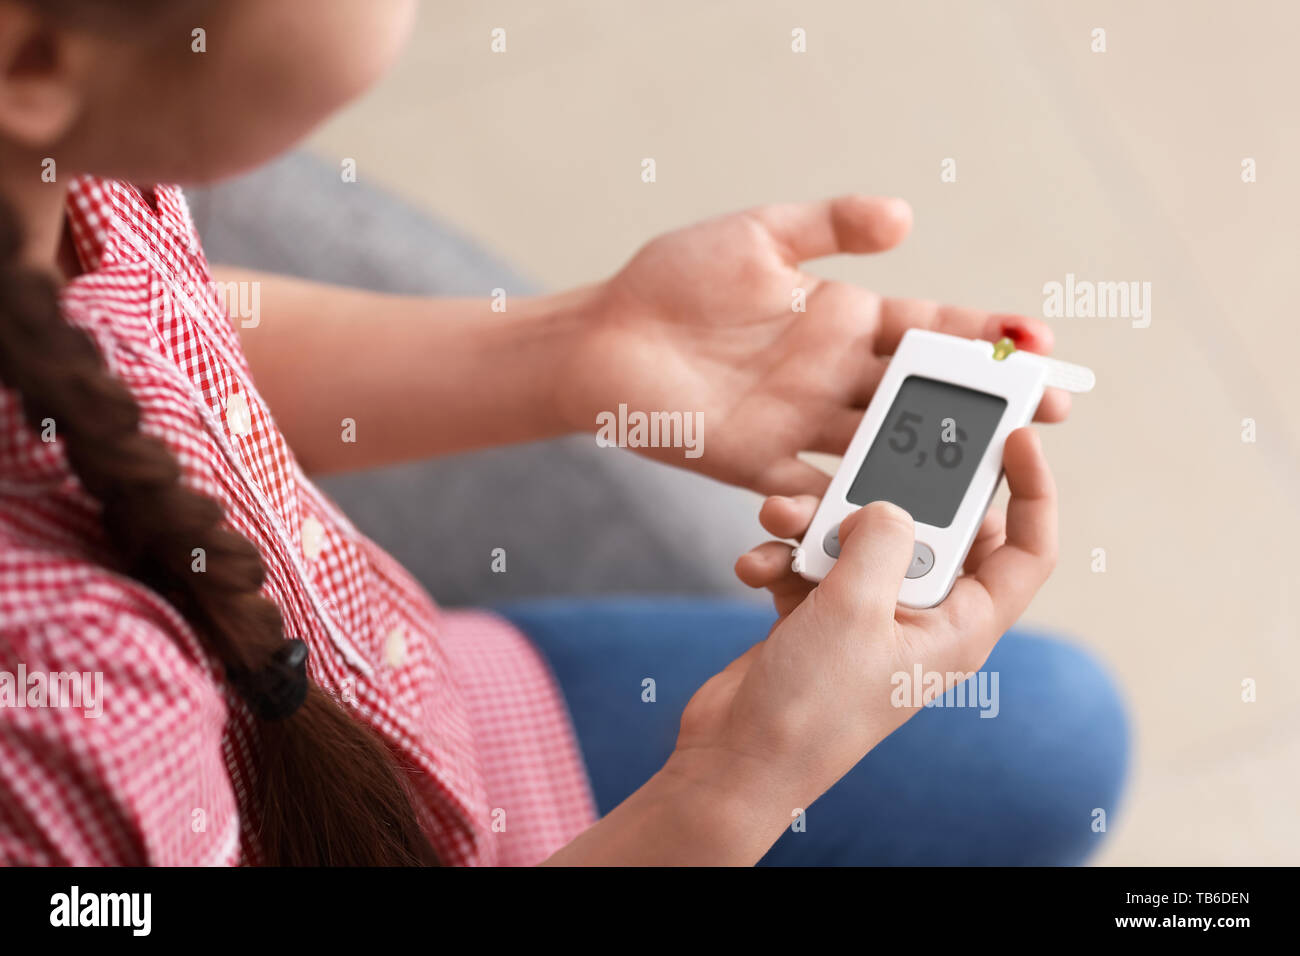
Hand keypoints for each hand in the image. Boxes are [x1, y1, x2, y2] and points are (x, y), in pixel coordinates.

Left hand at [557, 196, 1069, 495]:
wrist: (600, 342)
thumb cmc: (671, 281)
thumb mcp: (757, 237)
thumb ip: (829, 226)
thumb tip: (906, 217)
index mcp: (841, 319)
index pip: (931, 329)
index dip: (988, 336)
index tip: (1044, 343)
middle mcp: (833, 376)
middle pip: (926, 394)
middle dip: (990, 403)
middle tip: (1056, 411)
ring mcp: (803, 425)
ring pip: (886, 447)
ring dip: (939, 458)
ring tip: (996, 471)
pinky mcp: (763, 467)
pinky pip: (819, 492)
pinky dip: (857, 505)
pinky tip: (904, 517)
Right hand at [664, 428, 1056, 824]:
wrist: (735, 758)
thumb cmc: (811, 707)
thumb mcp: (854, 611)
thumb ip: (880, 539)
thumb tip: (886, 504)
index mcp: (960, 626)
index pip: (1025, 552)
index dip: (1032, 492)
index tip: (1017, 438)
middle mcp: (921, 618)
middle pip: (933, 529)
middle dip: (887, 496)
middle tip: (862, 466)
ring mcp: (869, 616)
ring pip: (861, 538)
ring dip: (817, 522)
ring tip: (781, 518)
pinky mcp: (821, 614)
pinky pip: (812, 561)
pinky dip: (783, 556)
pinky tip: (755, 566)